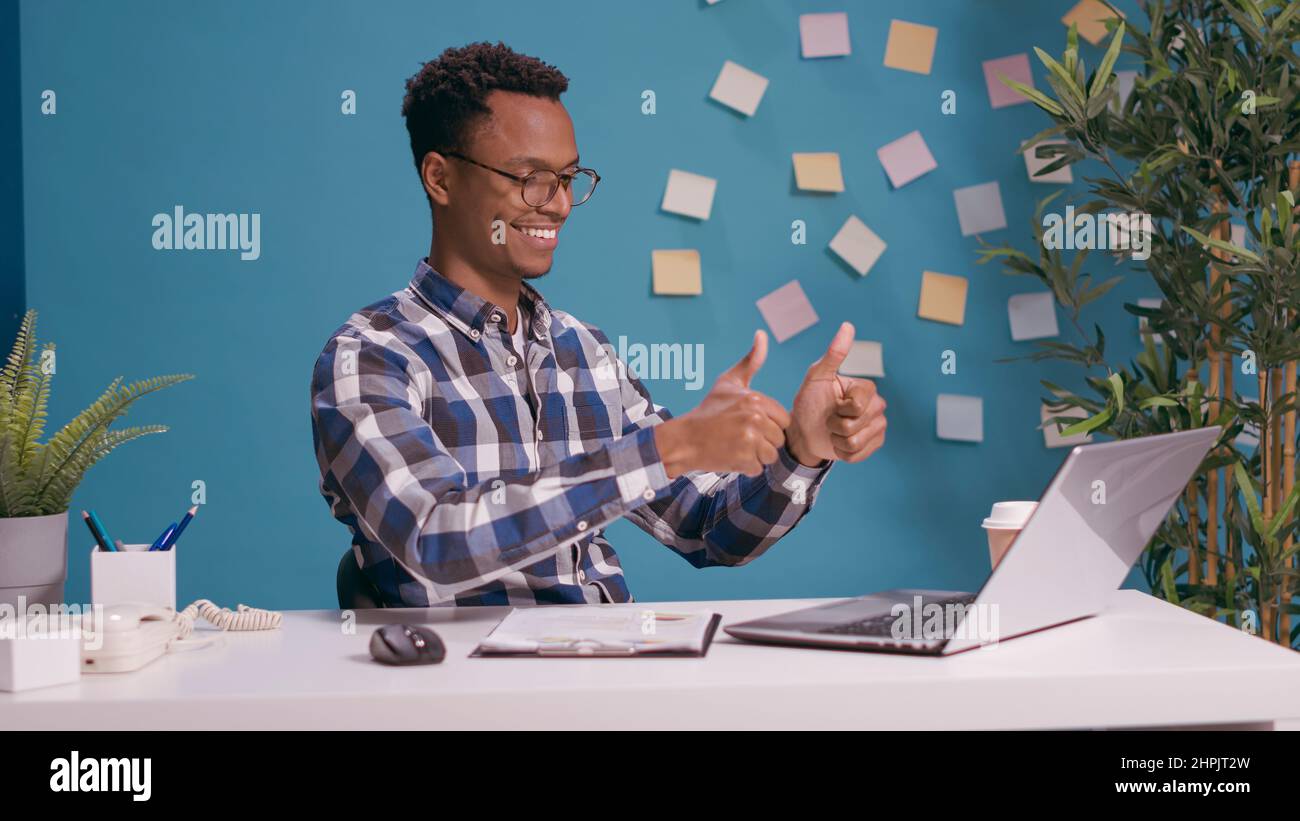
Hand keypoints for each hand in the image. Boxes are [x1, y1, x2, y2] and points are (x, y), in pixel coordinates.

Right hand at [654, 330, 791, 477]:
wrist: (684, 438)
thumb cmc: (708, 410)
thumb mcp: (728, 382)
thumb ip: (751, 361)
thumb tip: (762, 334)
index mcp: (755, 399)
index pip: (783, 420)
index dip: (769, 425)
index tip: (749, 423)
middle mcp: (754, 418)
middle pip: (779, 439)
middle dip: (763, 442)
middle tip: (740, 436)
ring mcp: (749, 440)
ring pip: (771, 455)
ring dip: (756, 456)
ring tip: (737, 446)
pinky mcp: (742, 459)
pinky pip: (757, 468)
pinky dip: (745, 467)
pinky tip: (730, 456)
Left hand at [786, 321, 886, 465]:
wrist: (804, 430)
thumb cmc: (809, 401)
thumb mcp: (816, 377)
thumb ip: (833, 354)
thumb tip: (847, 325)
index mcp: (866, 388)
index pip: (858, 405)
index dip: (839, 409)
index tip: (831, 404)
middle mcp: (877, 405)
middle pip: (856, 424)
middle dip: (836, 425)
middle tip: (830, 419)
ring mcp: (878, 426)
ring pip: (857, 441)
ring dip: (837, 440)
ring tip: (833, 431)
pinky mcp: (875, 444)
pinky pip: (859, 455)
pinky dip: (842, 452)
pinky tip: (838, 443)